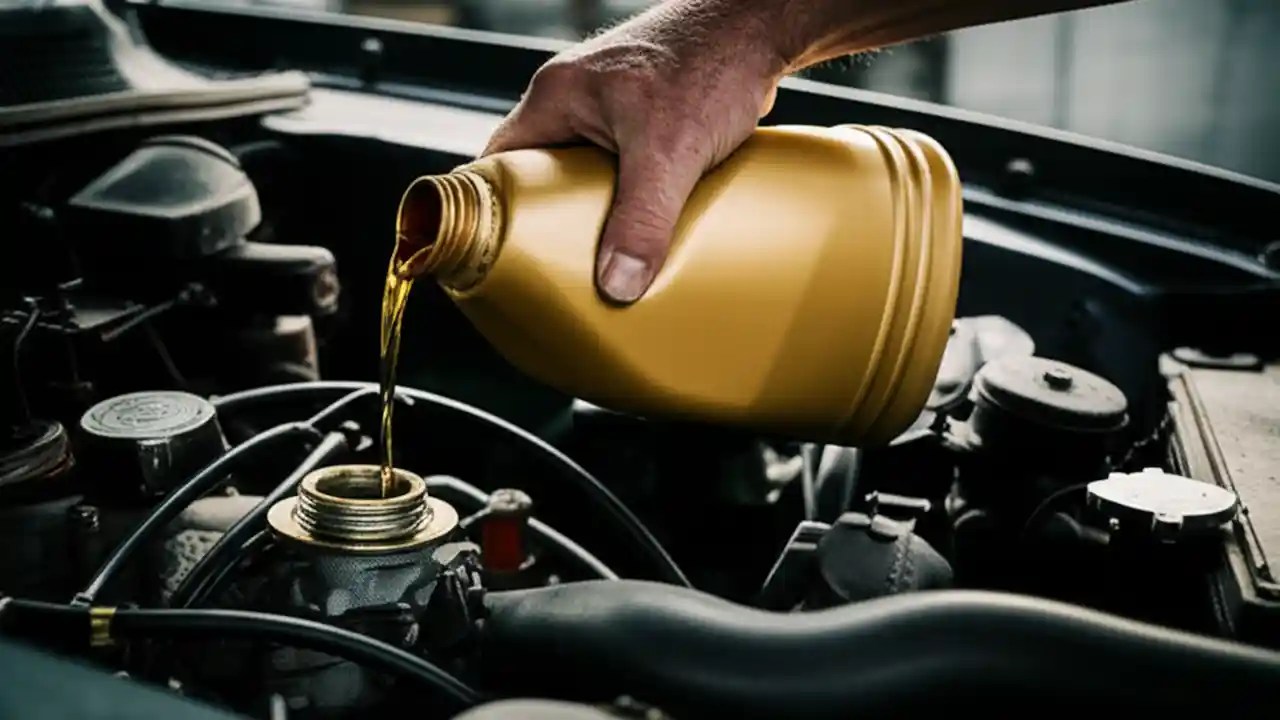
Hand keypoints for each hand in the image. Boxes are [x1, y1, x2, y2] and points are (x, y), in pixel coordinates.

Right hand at [483, 1, 785, 303]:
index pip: (499, 163)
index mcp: (555, 97)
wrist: (760, 29)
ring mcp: (609, 105)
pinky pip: (621, 167)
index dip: (497, 211)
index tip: (508, 257)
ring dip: (597, 211)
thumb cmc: (710, 64)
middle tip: (562, 267)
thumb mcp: (669, 153)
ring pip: (585, 173)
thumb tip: (618, 285)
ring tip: (605, 254)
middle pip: (542, 175)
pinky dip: (630, 196)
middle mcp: (574, 98)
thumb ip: (642, 221)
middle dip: (552, 221)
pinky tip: (646, 226)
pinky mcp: (644, 115)